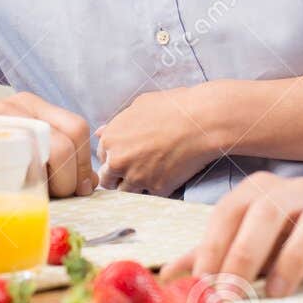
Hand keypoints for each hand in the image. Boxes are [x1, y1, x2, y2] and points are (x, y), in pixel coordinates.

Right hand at [0, 91, 94, 198]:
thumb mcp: (12, 141)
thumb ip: (49, 155)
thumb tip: (89, 181)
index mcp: (32, 106)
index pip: (78, 128)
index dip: (85, 163)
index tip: (80, 188)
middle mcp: (22, 106)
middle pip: (73, 136)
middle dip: (75, 174)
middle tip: (64, 195)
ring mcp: (5, 117)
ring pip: (57, 147)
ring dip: (60, 180)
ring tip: (42, 194)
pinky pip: (26, 159)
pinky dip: (33, 181)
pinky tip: (21, 191)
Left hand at [94, 85, 222, 195]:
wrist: (202, 120)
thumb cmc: (172, 107)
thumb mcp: (139, 106)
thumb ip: (116, 123)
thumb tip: (100, 132)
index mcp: (110, 140)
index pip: (102, 159)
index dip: (115, 157)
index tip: (128, 156)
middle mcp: (118, 161)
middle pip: (108, 181)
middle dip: (119, 177)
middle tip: (137, 169)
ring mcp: (137, 177)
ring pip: (127, 193)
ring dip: (136, 186)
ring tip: (151, 174)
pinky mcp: (158, 189)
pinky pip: (151, 195)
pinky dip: (158, 188)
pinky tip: (168, 175)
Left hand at [162, 173, 302, 297]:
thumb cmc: (297, 233)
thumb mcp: (253, 241)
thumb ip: (213, 255)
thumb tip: (168, 275)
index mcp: (262, 190)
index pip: (229, 211)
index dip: (213, 246)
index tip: (202, 285)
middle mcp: (297, 189)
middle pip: (267, 211)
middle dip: (245, 254)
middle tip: (232, 294)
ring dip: (292, 259)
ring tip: (276, 293)